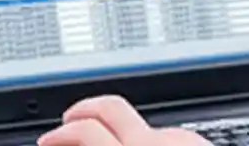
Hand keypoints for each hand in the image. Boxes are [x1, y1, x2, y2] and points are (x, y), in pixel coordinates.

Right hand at [37, 96, 210, 145]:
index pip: (85, 131)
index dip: (58, 135)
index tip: (49, 141)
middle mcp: (158, 145)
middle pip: (110, 106)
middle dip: (83, 111)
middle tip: (67, 125)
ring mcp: (182, 140)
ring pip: (139, 122)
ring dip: (117, 132)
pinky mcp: (198, 142)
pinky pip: (165, 137)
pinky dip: (149, 144)